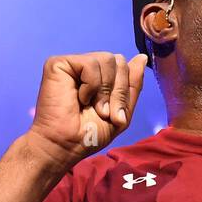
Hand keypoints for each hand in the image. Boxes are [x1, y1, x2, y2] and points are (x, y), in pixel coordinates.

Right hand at [29, 51, 147, 169]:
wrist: (67, 144)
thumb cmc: (91, 133)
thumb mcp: (122, 111)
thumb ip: (133, 85)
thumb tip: (143, 57)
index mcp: (100, 77)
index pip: (124, 66)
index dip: (124, 90)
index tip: (115, 114)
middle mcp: (86, 67)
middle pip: (118, 60)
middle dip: (117, 91)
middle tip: (104, 112)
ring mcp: (73, 64)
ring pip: (107, 59)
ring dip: (104, 90)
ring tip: (92, 106)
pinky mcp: (58, 64)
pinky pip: (90, 63)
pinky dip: (91, 85)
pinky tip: (79, 98)